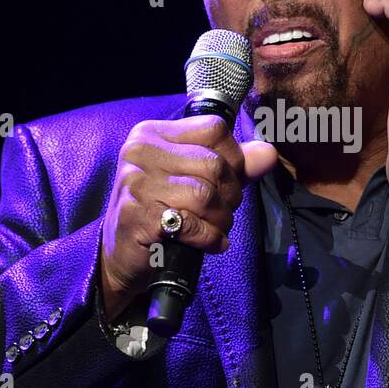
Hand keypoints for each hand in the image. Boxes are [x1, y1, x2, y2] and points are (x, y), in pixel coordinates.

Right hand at [99, 114, 278, 318]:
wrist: (119, 257)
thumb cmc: (160, 213)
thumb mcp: (194, 180)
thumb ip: (233, 166)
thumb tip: (269, 154)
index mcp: (154, 134)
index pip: (215, 130)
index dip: (234, 159)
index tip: (227, 183)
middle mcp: (140, 151)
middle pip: (215, 165)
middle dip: (230, 196)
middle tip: (221, 213)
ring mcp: (136, 183)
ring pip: (206, 195)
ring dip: (221, 220)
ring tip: (213, 229)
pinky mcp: (138, 215)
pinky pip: (192, 223)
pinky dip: (208, 238)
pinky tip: (206, 242)